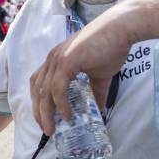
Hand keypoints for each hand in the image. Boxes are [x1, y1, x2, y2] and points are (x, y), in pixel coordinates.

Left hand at [30, 15, 133, 135]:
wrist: (121, 29)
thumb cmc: (111, 47)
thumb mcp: (100, 75)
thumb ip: (96, 92)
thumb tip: (99, 110)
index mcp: (57, 60)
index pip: (39, 83)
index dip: (39, 102)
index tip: (44, 119)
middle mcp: (53, 59)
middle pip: (37, 89)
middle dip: (39, 112)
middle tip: (46, 129)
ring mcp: (58, 59)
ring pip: (45, 91)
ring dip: (46, 113)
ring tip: (52, 128)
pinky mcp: (67, 61)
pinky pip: (58, 88)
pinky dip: (60, 103)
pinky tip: (67, 115)